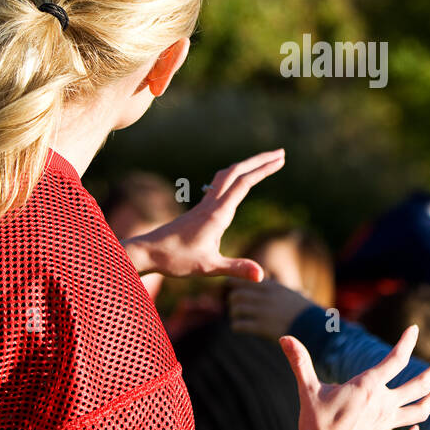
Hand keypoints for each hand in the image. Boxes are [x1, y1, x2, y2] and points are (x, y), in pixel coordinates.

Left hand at [124, 149, 284, 279]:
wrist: (148, 252)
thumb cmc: (176, 260)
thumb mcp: (209, 268)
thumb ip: (236, 268)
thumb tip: (262, 276)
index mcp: (218, 213)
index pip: (244, 183)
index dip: (264, 170)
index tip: (281, 160)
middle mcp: (212, 204)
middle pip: (237, 172)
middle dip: (260, 161)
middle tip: (281, 154)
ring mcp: (204, 205)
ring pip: (227, 175)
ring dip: (247, 166)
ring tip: (264, 163)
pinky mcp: (199, 209)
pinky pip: (220, 184)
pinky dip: (234, 175)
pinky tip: (238, 181)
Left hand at [228, 277, 310, 337]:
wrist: (314, 327)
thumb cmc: (308, 313)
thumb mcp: (298, 296)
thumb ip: (292, 292)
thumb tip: (302, 292)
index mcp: (272, 287)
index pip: (244, 279)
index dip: (233, 284)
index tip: (231, 288)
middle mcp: (265, 297)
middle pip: (236, 294)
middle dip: (232, 301)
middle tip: (234, 307)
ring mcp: (263, 312)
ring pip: (236, 309)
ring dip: (234, 314)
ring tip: (237, 318)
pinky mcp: (261, 327)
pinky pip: (239, 325)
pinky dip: (236, 326)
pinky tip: (239, 328)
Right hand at [280, 325, 429, 429]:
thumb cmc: (315, 426)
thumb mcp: (307, 390)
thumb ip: (299, 362)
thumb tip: (284, 338)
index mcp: (369, 387)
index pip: (395, 359)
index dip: (406, 342)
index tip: (414, 329)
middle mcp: (384, 404)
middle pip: (420, 385)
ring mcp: (386, 424)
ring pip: (420, 411)